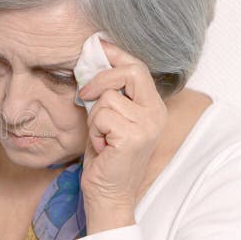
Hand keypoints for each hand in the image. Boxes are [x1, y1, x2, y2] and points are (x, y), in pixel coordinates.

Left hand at [78, 41, 166, 233]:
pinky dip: (94, 130)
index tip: (96, 45)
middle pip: (130, 71)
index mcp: (152, 107)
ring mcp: (147, 125)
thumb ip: (107, 94)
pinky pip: (102, 115)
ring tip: (101, 136)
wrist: (108, 194)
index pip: (138, 67)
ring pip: (107, 97)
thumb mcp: (107, 119)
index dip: (116, 54)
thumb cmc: (105, 158)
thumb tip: (91, 62)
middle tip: (84, 93)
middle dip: (101, 78)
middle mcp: (155, 113)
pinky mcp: (134, 136)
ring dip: (94, 117)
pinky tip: (102, 146)